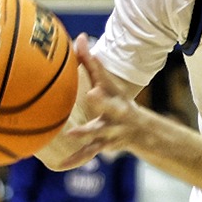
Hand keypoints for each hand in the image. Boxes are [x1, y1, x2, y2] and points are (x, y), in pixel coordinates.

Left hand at [38, 35, 125, 170]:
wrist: (139, 130)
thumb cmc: (116, 100)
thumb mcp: (108, 82)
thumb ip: (91, 63)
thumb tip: (80, 36)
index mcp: (114, 95)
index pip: (106, 81)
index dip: (100, 72)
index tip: (92, 64)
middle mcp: (116, 114)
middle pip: (110, 106)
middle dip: (103, 101)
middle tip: (93, 94)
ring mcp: (111, 131)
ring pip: (99, 132)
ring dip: (86, 133)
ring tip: (71, 133)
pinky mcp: (103, 145)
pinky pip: (87, 153)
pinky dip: (75, 159)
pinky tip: (62, 165)